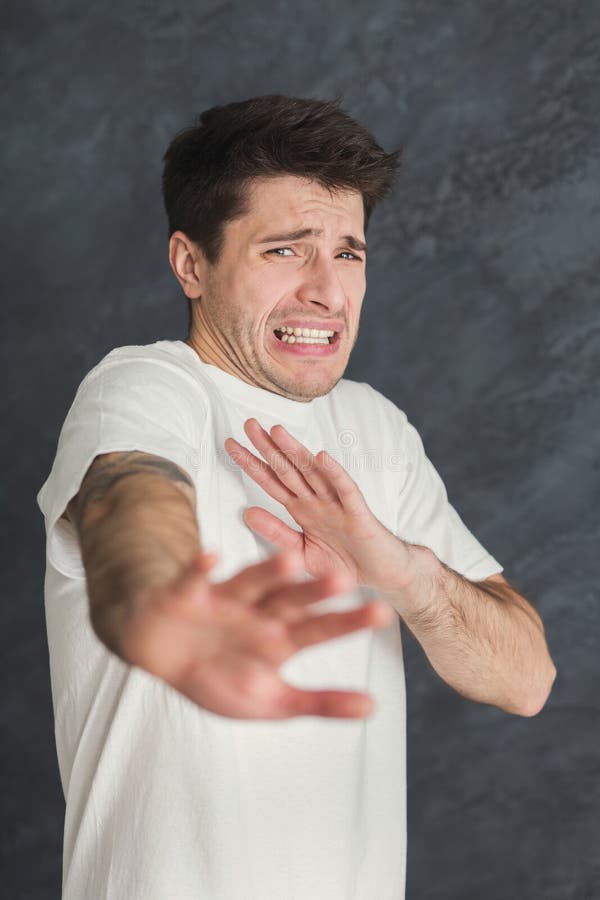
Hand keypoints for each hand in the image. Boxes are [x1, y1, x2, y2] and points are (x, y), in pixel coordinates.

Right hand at [119, 549, 392, 719]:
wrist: (159, 653)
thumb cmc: (218, 676)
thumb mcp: (270, 701)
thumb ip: (319, 702)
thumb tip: (373, 707)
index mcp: (277, 640)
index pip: (318, 629)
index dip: (347, 622)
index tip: (382, 613)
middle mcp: (256, 614)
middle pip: (290, 601)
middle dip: (314, 592)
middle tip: (345, 579)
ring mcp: (223, 601)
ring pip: (249, 583)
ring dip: (267, 572)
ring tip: (290, 561)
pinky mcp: (188, 592)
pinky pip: (194, 579)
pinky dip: (200, 569)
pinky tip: (212, 558)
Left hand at [224, 419, 412, 590]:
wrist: (383, 575)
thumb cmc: (345, 561)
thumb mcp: (301, 551)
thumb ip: (277, 532)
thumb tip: (247, 511)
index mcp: (301, 509)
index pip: (271, 481)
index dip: (251, 463)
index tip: (231, 445)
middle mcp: (316, 501)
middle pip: (288, 469)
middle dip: (267, 447)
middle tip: (248, 424)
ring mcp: (337, 504)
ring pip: (313, 472)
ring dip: (295, 451)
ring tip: (276, 431)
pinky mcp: (357, 513)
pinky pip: (345, 490)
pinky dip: (334, 473)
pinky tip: (321, 456)